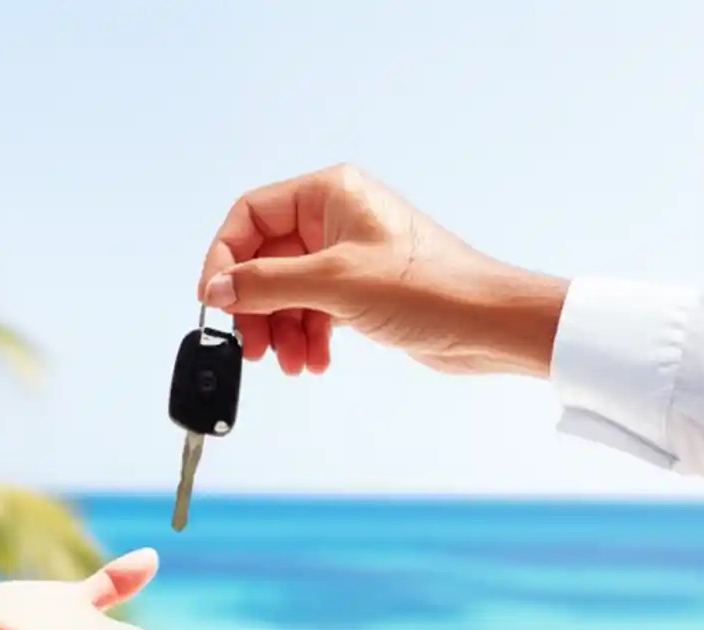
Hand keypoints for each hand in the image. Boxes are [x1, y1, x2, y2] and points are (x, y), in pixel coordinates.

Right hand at [198, 164, 569, 376]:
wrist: (489, 325)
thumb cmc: (432, 287)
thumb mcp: (335, 283)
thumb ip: (268, 284)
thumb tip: (218, 288)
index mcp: (330, 193)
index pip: (252, 214)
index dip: (226, 256)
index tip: (214, 297)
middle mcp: (335, 218)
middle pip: (265, 258)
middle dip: (255, 305)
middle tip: (249, 343)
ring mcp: (347, 256)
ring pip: (286, 290)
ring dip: (280, 329)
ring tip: (287, 362)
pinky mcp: (359, 289)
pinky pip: (311, 310)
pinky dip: (305, 336)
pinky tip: (312, 361)